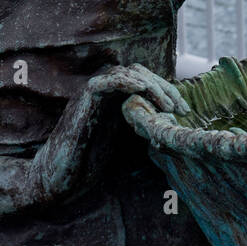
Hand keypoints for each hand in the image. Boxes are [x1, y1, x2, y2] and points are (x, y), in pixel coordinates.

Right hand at [17, 63, 189, 208]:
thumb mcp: (125, 137)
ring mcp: (94, 91)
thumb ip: (141, 122)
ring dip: (151, 85)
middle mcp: (106, 89)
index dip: (167, 91)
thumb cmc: (91, 159)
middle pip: (140, 72)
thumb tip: (171, 122)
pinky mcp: (84, 97)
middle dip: (164, 87)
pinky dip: (125, 81)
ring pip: (127, 73)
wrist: (62, 173)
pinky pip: (107, 81)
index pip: (146, 81)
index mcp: (116, 96)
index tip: (184, 109)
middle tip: (180, 107)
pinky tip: (142, 89)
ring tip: (167, 104)